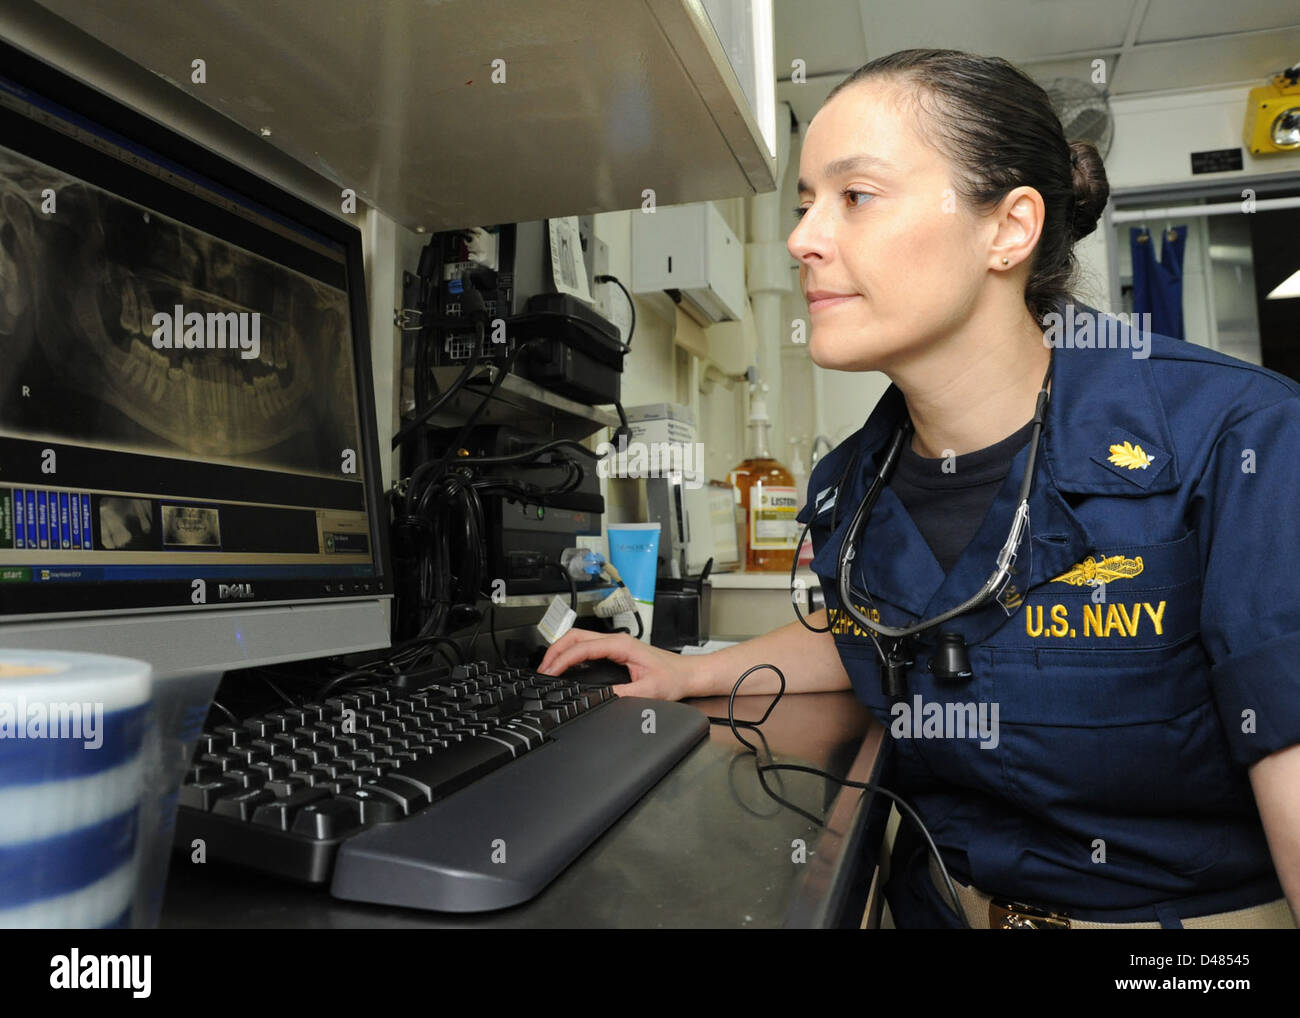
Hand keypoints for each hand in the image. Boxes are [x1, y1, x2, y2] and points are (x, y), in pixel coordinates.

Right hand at [537, 629, 699, 701]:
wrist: (689, 674)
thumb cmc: (674, 678)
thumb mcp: (649, 691)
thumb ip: (624, 694)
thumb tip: (601, 698)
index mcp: (621, 645)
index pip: (583, 647)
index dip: (562, 659)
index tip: (549, 672)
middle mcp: (616, 641)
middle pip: (576, 637)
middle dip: (555, 651)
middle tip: (541, 670)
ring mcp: (616, 645)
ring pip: (580, 640)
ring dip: (561, 651)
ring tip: (548, 668)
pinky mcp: (616, 651)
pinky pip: (587, 647)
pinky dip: (571, 654)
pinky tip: (565, 667)